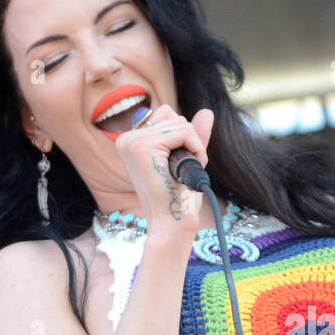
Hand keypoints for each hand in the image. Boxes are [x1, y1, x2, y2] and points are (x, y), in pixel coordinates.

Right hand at [115, 104, 213, 241]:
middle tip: (181, 171)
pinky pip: (184, 132)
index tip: (176, 166)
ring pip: (181, 123)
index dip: (182, 138)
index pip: (166, 115)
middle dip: (189, 142)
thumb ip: (193, 135)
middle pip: (173, 116)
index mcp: (131, 141)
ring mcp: (132, 142)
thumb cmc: (179, 197)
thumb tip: (207, 111)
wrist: (172, 223)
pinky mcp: (143, 147)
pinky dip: (194, 149)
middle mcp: (127, 139)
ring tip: (181, 173)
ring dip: (193, 148)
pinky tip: (185, 170)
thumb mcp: (187, 160)